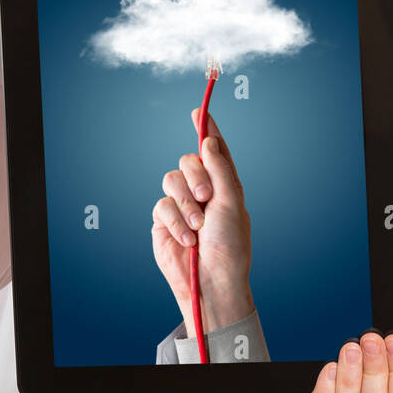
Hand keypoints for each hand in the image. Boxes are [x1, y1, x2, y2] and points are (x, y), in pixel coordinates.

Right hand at [151, 107, 253, 336]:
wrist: (210, 281)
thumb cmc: (229, 246)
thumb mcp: (231, 203)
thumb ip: (219, 169)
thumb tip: (208, 141)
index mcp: (224, 184)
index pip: (214, 151)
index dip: (207, 130)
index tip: (199, 111)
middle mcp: (202, 191)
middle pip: (188, 159)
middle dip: (196, 175)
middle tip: (206, 196)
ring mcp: (182, 205)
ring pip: (171, 179)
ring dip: (185, 203)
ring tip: (197, 227)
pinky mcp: (164, 221)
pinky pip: (161, 204)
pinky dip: (174, 221)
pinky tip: (185, 239)